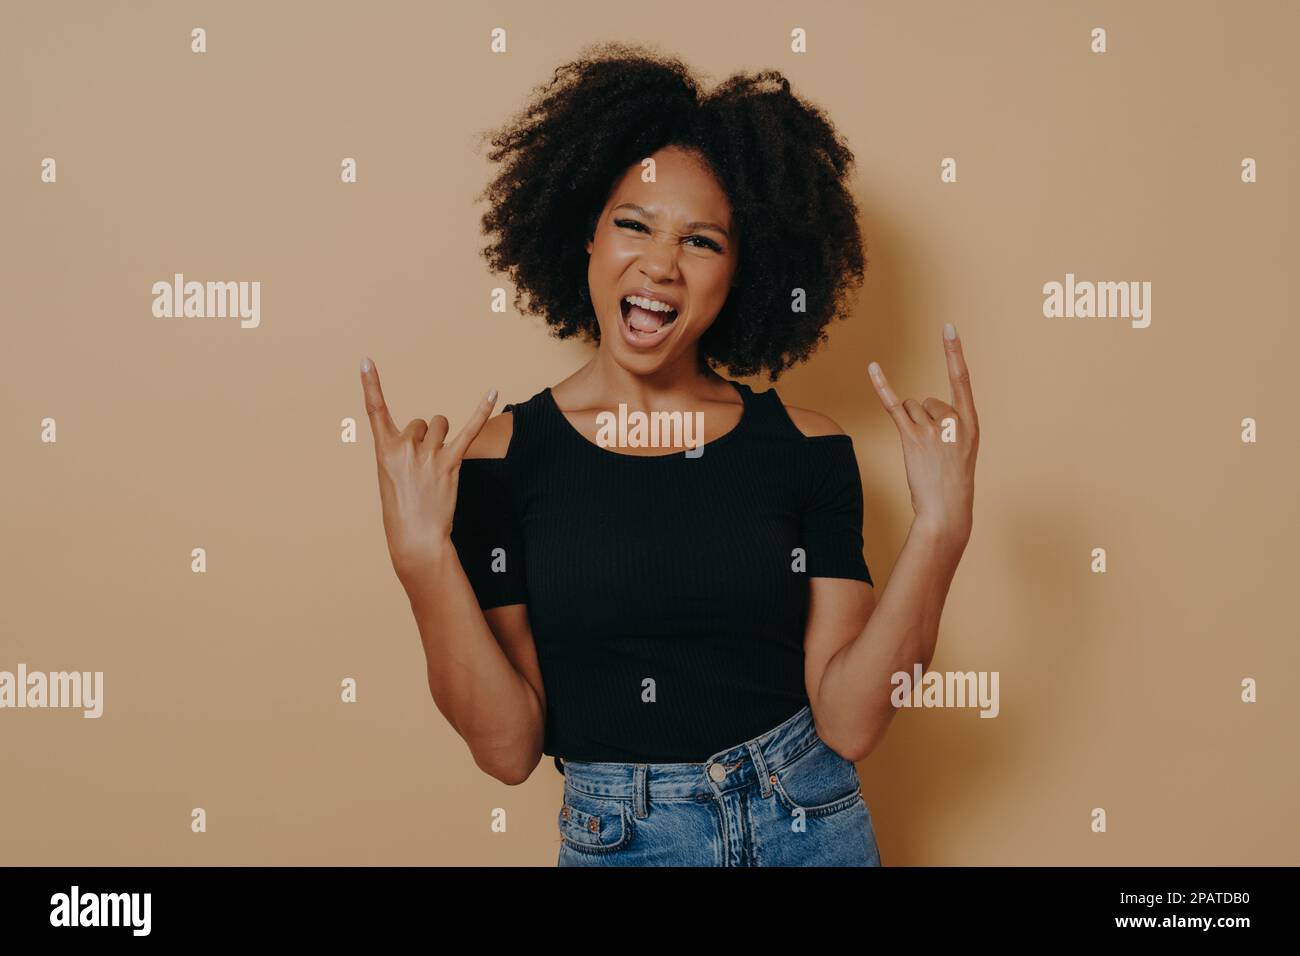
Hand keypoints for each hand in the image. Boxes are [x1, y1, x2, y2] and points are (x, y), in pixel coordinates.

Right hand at [359, 356, 497, 586]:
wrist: (416, 537)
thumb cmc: (401, 510)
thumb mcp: (389, 478)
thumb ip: (401, 452)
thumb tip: (425, 434)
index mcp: (384, 450)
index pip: (375, 410)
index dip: (371, 384)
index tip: (367, 360)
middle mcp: (405, 447)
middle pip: (421, 422)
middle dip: (424, 439)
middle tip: (422, 470)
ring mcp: (429, 454)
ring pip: (440, 425)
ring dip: (441, 440)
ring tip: (437, 467)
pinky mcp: (451, 462)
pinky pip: (469, 429)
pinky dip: (482, 410)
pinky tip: (494, 392)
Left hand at [867, 324, 977, 550]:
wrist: (947, 509)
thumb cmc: (951, 482)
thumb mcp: (961, 449)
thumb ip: (949, 424)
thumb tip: (921, 406)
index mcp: (970, 421)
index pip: (962, 379)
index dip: (954, 352)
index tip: (947, 328)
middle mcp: (952, 420)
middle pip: (927, 400)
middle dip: (923, 421)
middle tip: (932, 451)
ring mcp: (932, 429)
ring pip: (911, 407)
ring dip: (909, 426)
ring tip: (921, 452)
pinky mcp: (911, 438)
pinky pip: (894, 405)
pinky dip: (882, 386)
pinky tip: (873, 368)